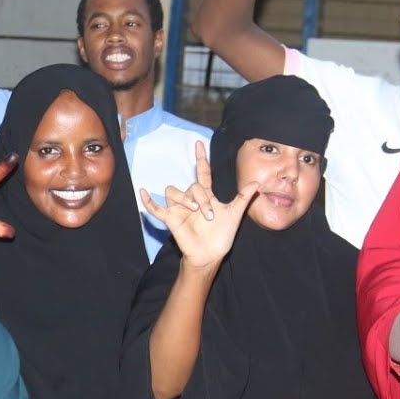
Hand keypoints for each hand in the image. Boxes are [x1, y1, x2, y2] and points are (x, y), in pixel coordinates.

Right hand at [140, 142, 257, 269]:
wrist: (211, 254)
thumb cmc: (221, 235)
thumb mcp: (234, 215)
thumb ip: (243, 198)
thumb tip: (257, 183)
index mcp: (206, 196)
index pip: (202, 173)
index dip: (201, 159)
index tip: (199, 144)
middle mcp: (191, 200)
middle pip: (191, 186)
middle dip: (201, 198)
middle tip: (209, 214)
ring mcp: (179, 209)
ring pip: (173, 191)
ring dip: (183, 199)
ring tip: (193, 211)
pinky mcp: (171, 219)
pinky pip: (156, 208)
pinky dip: (148, 201)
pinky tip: (142, 192)